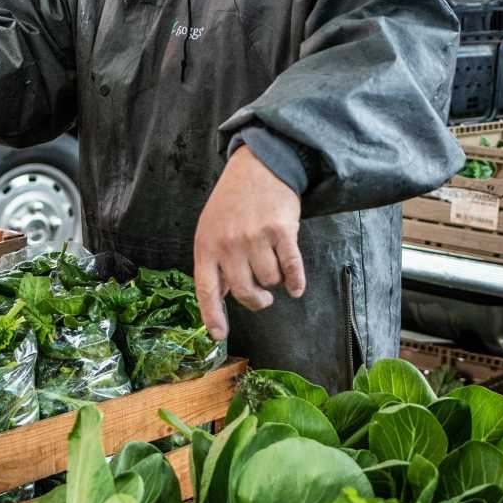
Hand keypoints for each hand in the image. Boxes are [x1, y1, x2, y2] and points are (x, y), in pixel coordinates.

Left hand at [192, 147, 305, 342]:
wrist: (259, 166)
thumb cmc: (232, 202)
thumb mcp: (211, 229)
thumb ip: (215, 262)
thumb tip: (222, 297)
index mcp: (206, 246)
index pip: (207, 290)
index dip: (213, 316)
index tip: (219, 335)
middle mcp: (228, 244)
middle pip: (245, 292)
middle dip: (257, 301)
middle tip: (262, 298)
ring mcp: (254, 237)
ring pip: (270, 281)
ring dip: (275, 281)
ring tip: (273, 266)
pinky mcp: (281, 230)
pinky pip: (291, 268)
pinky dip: (296, 281)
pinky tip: (296, 286)